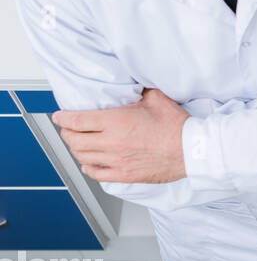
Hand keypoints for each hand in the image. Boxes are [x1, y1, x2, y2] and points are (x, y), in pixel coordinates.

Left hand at [53, 88, 187, 183]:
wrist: (191, 150)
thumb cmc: (177, 126)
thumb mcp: (157, 99)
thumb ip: (139, 91)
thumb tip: (133, 86)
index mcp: (116, 122)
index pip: (77, 121)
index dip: (63, 118)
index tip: (59, 117)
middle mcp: (112, 142)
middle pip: (74, 140)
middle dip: (67, 134)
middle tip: (68, 129)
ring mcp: (116, 160)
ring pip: (82, 157)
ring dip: (76, 150)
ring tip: (79, 144)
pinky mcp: (124, 174)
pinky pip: (96, 174)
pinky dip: (88, 168)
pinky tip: (89, 163)